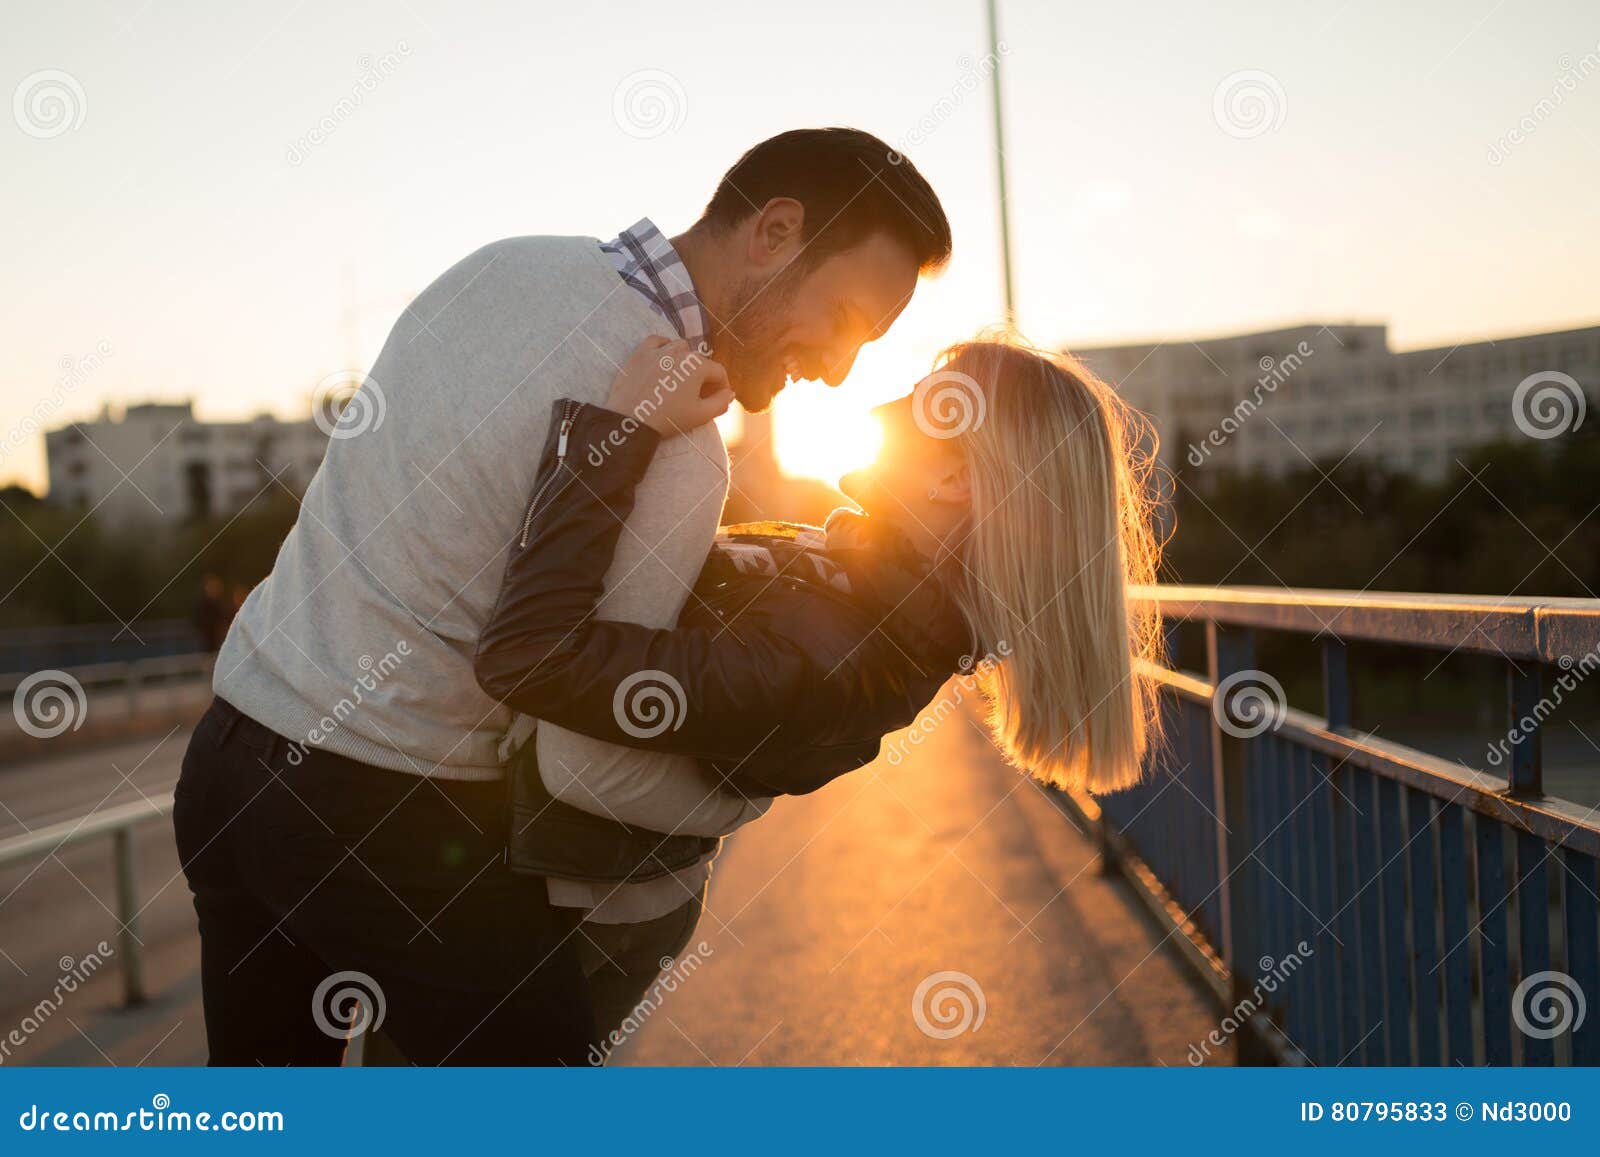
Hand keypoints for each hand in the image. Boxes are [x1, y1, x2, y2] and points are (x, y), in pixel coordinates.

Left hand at [604, 336, 733, 436]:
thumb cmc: (668, 419)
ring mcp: (659, 350)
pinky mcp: (640, 353)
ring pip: (680, 347)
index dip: (722, 386)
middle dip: (704, 376)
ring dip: (685, 359)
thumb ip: (721, 403)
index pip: (718, 371)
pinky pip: (657, 341)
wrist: (631, 420)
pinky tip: (664, 357)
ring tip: (682, 376)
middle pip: (700, 361)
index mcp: (697, 366)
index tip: (718, 398)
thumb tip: (729, 393)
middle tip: (699, 394)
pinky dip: (664, 346)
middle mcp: (680, 352)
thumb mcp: (701, 415)